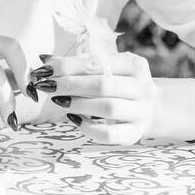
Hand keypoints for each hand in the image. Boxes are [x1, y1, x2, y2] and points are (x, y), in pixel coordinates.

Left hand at [33, 52, 155, 144]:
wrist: (148, 109)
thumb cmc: (120, 84)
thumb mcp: (109, 68)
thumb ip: (82, 64)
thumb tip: (45, 59)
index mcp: (135, 66)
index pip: (98, 62)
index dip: (70, 65)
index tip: (47, 69)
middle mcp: (143, 89)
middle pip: (102, 85)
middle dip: (70, 85)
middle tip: (48, 86)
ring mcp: (140, 113)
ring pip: (107, 108)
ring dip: (78, 104)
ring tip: (58, 100)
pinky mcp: (133, 134)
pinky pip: (108, 134)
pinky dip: (87, 127)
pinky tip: (73, 118)